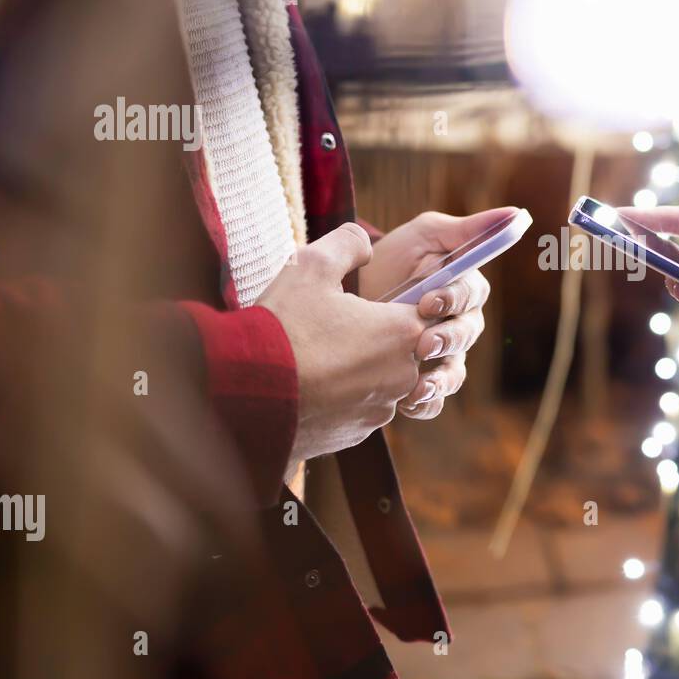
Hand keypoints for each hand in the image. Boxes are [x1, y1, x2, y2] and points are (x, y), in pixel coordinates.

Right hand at [257, 223, 427, 463]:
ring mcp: (382, 409)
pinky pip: (362, 409)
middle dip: (385, 336)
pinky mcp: (358, 434)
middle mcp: (404, 375)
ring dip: (365, 369)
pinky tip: (314, 384)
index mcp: (402, 331)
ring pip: (386, 381)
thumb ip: (349, 244)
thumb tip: (367, 246)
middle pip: (411, 349)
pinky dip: (345, 397)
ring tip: (324, 356)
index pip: (431, 311)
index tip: (382, 299)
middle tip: (346, 326)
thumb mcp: (311, 266)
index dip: (410, 300)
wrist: (246, 396)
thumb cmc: (282, 328)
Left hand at [359, 208, 510, 419]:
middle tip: (422, 343)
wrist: (350, 294)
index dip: (454, 299)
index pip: (471, 295)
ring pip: (455, 371)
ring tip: (419, 387)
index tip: (429, 300)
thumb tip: (517, 213)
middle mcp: (460, 325)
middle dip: (446, 340)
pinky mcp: (421, 381)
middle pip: (466, 335)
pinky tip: (410, 403)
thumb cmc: (395, 258)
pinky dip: (426, 405)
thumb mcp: (426, 235)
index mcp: (465, 289)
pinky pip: (434, 400)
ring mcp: (442, 356)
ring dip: (441, 380)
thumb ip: (469, 229)